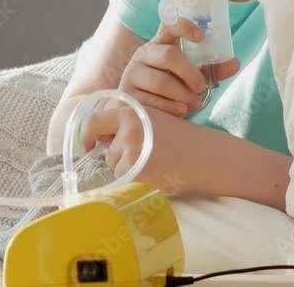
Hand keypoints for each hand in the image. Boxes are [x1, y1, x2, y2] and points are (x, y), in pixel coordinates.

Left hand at [80, 104, 197, 192]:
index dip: (86, 135)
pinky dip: (138, 182)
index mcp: (130, 112)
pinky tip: (158, 174)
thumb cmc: (181, 139)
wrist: (207, 156)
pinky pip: (126, 181)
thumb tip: (97, 139)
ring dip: (130, 169)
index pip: (93, 122)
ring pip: (117, 167)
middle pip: (107, 151)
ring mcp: (132, 151)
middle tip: (148, 157)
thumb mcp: (152, 120)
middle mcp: (127, 129)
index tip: (87, 145)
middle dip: (121, 157)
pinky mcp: (138, 172)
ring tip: (156, 163)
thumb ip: (127, 124)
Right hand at [116, 17, 239, 116]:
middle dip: (190, 73)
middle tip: (202, 87)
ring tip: (194, 104)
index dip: (184, 26)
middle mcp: (143, 54)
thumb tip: (235, 63)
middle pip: (168, 56)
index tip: (200, 36)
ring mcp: (132, 73)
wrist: (141, 108)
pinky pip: (151, 101)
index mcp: (160, 43)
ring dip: (182, 95)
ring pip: (160, 82)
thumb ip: (211, 69)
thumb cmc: (170, 86)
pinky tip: (180, 111)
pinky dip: (170, 108)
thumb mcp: (190, 74)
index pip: (169, 24)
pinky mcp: (127, 94)